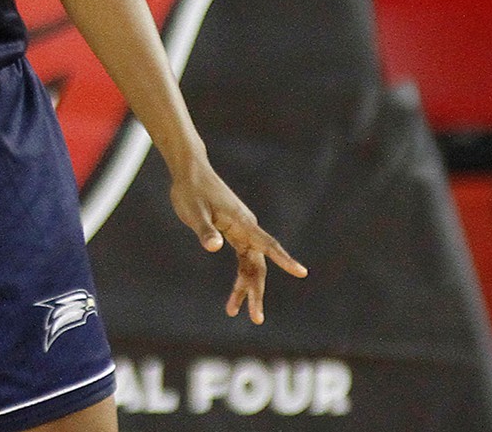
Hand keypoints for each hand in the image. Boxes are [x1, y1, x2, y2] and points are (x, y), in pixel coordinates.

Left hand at [169, 159, 306, 323]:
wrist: (190, 172)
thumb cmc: (191, 191)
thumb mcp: (194, 212)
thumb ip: (205, 230)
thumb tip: (214, 247)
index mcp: (241, 223)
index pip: (267, 244)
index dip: (284, 258)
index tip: (301, 272)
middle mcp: (246, 228)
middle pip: (258, 264)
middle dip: (257, 290)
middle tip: (256, 318)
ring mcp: (241, 231)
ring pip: (250, 265)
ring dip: (245, 287)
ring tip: (234, 311)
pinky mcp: (233, 233)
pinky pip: (242, 259)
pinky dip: (239, 277)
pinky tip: (233, 295)